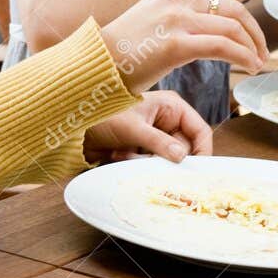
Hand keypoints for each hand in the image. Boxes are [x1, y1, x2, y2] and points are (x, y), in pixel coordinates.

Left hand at [84, 90, 211, 163]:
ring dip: (147, 162)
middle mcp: (167, 121)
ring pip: (166, 160)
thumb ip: (158, 142)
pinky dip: (137, 164)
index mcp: (172, 107)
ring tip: (124, 152)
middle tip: (146, 159)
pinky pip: (151, 164)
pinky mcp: (143, 149)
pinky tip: (118, 155)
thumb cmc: (103, 114)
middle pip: (184, 150)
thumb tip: (182, 157)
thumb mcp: (133, 128)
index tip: (195, 170)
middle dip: (164, 158)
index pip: (200, 131)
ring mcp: (155, 136)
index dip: (202, 151)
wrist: (75, 125)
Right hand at [102, 0, 268, 91]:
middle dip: (255, 33)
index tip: (253, 39)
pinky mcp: (176, 44)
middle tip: (263, 52)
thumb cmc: (126, 46)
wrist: (98, 62)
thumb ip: (184, 12)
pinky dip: (243, 57)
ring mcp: (177, 19)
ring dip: (252, 49)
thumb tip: (213, 23)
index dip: (245, 21)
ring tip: (257, 63)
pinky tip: (249, 67)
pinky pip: (223, 48)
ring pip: (232, 30)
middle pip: (235, 11)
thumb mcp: (157, 15)